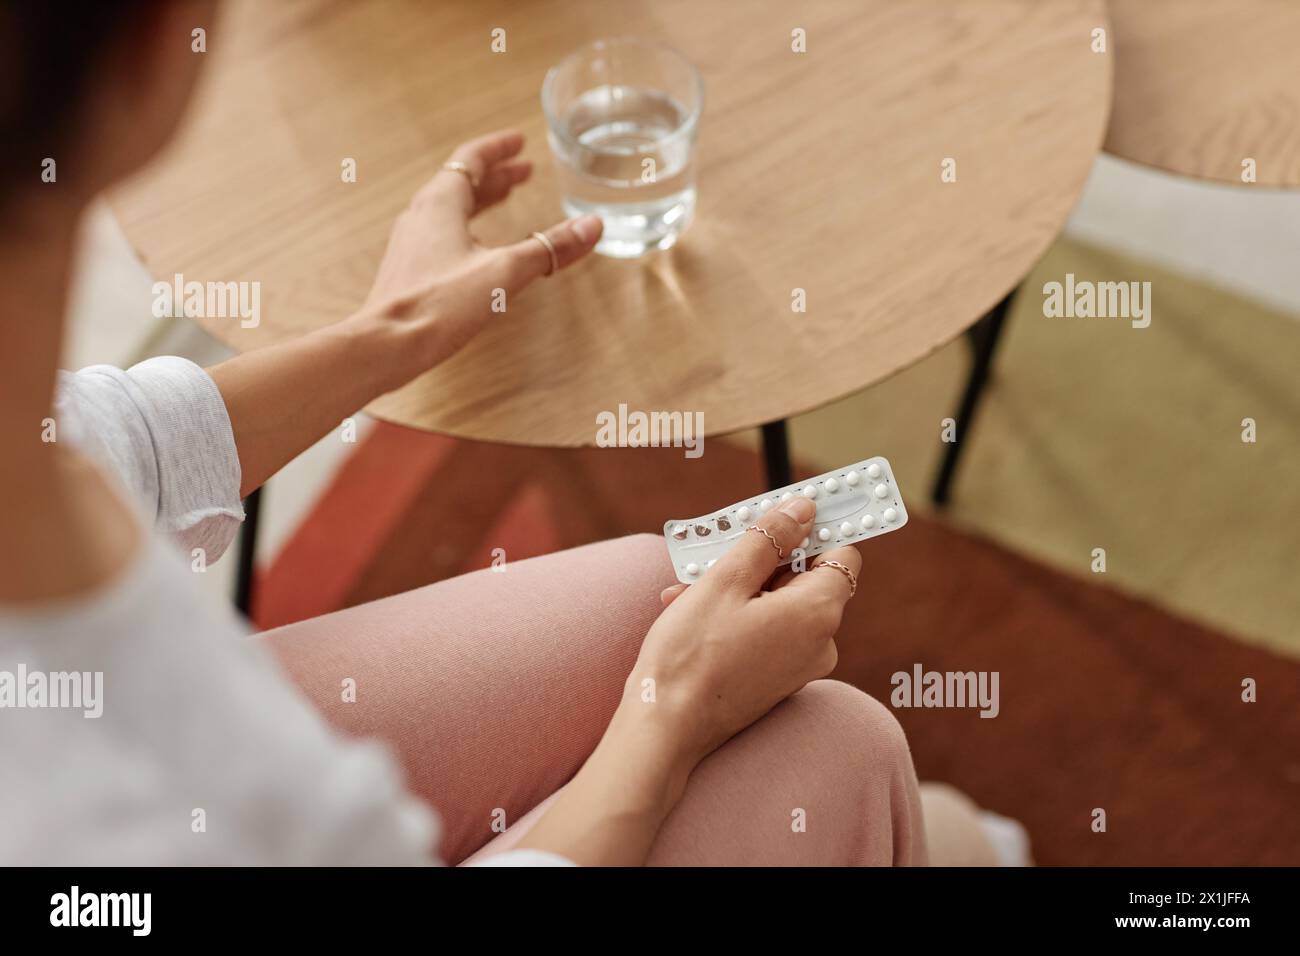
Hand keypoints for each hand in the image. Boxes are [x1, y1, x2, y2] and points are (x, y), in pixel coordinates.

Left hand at [361, 129, 602, 370]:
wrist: (386, 345)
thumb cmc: (439, 304)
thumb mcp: (505, 273)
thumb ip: (549, 248)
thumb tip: (592, 225)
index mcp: (441, 202)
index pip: (471, 159)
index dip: (498, 148)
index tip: (519, 141)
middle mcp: (421, 215)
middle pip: (461, 182)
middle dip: (495, 175)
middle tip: (524, 171)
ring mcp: (411, 243)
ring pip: (449, 209)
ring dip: (480, 200)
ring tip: (505, 201)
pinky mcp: (409, 269)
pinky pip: (440, 234)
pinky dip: (466, 226)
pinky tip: (477, 248)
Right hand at [624, 494, 861, 769]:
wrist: (666, 729)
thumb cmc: (691, 654)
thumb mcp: (726, 580)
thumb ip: (769, 539)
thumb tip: (803, 509)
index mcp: (817, 612)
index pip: (841, 552)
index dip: (812, 529)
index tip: (780, 515)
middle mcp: (820, 641)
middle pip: (804, 576)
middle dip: (760, 560)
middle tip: (716, 552)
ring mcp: (800, 666)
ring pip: (778, 604)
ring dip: (738, 588)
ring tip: (688, 588)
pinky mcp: (778, 681)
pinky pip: (767, 632)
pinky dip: (737, 617)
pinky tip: (692, 613)